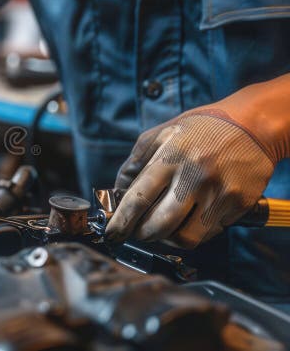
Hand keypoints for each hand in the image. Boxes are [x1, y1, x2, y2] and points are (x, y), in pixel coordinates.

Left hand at [105, 112, 275, 247]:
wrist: (252, 124)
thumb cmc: (200, 129)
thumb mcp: (160, 135)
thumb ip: (134, 164)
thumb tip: (117, 195)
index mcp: (170, 158)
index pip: (138, 199)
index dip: (121, 222)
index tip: (112, 234)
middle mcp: (195, 177)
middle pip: (159, 226)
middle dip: (142, 234)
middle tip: (138, 231)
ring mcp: (219, 193)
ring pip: (184, 238)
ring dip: (167, 239)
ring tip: (163, 227)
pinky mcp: (238, 205)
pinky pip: (208, 233)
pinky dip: (192, 232)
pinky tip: (189, 218)